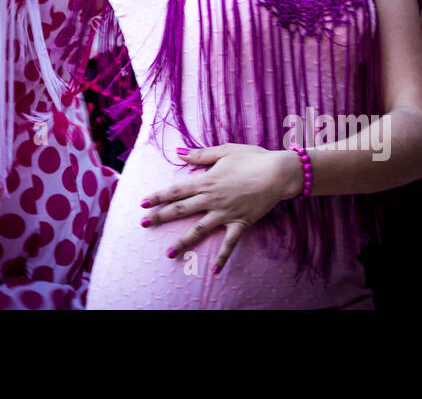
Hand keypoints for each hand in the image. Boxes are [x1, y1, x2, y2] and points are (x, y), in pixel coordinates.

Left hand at [140, 142, 299, 273]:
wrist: (278, 173)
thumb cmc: (252, 158)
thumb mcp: (224, 150)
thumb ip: (199, 154)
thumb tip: (178, 152)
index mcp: (207, 180)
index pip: (177, 190)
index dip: (158, 196)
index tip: (142, 202)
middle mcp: (212, 199)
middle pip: (181, 209)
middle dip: (161, 216)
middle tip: (143, 224)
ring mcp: (226, 213)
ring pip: (200, 229)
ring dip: (183, 241)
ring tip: (169, 253)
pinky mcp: (241, 223)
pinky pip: (230, 243)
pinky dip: (222, 257)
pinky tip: (214, 272)